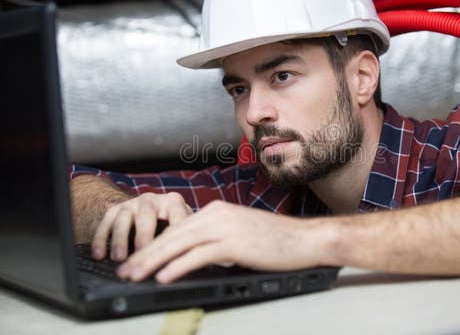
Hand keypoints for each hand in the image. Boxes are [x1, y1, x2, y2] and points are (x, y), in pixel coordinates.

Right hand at [92, 192, 192, 261]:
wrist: (143, 208)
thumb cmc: (171, 222)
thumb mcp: (183, 225)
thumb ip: (190, 239)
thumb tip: (206, 263)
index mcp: (173, 203)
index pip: (176, 218)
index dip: (177, 236)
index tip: (175, 254)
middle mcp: (152, 200)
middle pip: (147, 216)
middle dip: (144, 236)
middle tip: (143, 253)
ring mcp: (132, 204)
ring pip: (124, 219)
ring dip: (120, 239)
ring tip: (119, 258)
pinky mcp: (114, 210)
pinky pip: (105, 223)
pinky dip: (100, 239)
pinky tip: (99, 256)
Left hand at [116, 200, 332, 282]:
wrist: (304, 239)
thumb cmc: (275, 240)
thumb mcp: (240, 233)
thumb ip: (215, 240)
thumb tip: (193, 257)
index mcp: (216, 210)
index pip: (177, 228)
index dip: (153, 244)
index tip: (137, 259)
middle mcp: (217, 214)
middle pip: (173, 234)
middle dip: (145, 253)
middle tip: (126, 269)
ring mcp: (226, 227)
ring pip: (180, 243)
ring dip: (154, 261)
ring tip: (135, 275)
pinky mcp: (234, 243)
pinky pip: (199, 255)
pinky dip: (178, 266)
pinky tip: (164, 276)